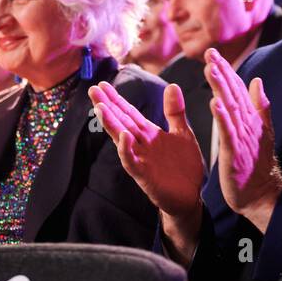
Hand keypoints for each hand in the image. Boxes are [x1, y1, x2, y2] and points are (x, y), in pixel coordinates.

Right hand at [90, 81, 205, 223]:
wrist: (190, 197)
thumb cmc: (183, 167)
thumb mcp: (182, 133)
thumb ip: (175, 111)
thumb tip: (172, 85)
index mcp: (149, 134)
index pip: (129, 113)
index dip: (116, 99)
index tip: (102, 83)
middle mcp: (141, 145)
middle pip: (121, 122)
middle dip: (106, 106)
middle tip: (92, 89)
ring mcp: (142, 160)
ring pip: (122, 139)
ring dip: (111, 124)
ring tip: (100, 107)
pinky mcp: (145, 176)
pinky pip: (132, 163)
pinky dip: (126, 151)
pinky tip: (123, 138)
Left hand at [205, 48, 281, 231]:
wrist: (262, 194)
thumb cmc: (258, 164)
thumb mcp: (261, 131)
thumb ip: (260, 106)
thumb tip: (258, 80)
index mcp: (250, 118)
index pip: (237, 89)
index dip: (226, 70)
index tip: (214, 54)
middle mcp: (247, 124)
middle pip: (233, 93)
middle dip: (221, 71)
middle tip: (210, 53)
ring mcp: (242, 137)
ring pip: (230, 108)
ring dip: (221, 88)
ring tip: (211, 70)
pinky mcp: (235, 153)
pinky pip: (227, 132)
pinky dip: (222, 117)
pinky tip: (215, 103)